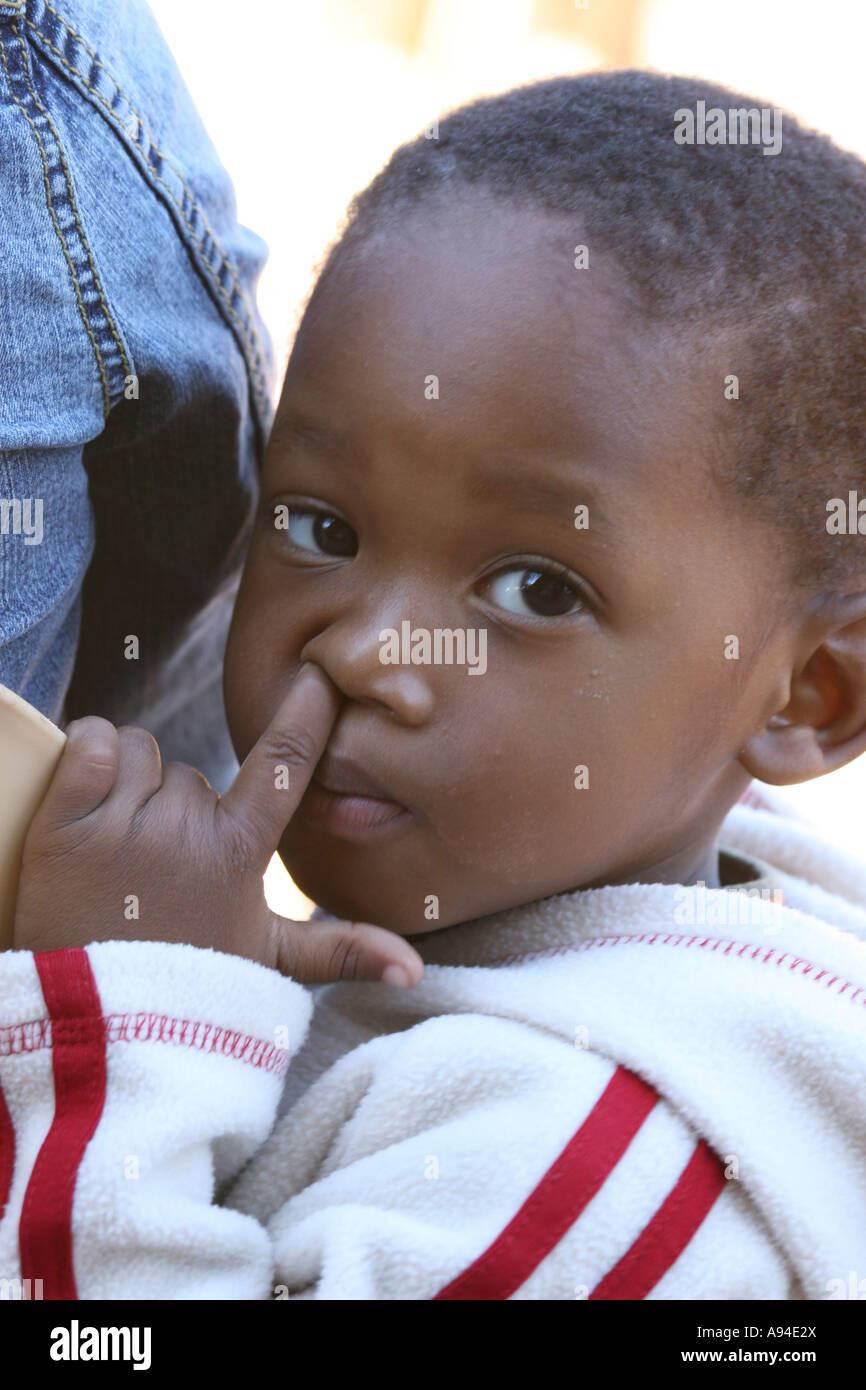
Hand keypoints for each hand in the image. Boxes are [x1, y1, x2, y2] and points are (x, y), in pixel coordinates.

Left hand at [12, 664, 423, 987]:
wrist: (96, 1023)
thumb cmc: (188, 988)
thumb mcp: (269, 963)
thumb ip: (344, 950)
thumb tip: (418, 971)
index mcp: (239, 852)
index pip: (284, 762)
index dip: (307, 710)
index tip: (320, 674)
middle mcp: (187, 831)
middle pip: (186, 770)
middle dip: (172, 804)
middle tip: (157, 868)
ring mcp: (125, 824)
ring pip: (137, 749)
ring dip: (127, 781)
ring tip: (120, 845)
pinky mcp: (66, 821)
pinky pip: (88, 740)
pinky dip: (86, 755)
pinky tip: (84, 801)